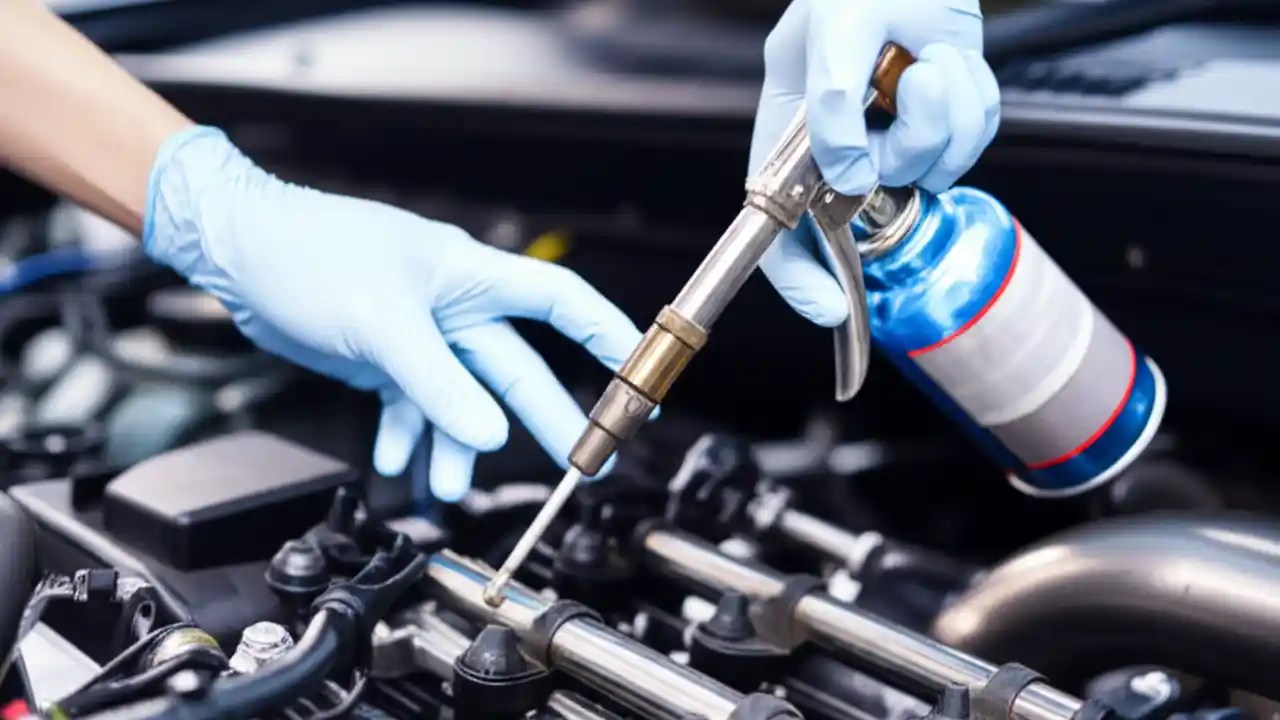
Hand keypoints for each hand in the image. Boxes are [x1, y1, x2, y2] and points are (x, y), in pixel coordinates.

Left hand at [144, 127, 642, 499]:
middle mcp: (453, 307)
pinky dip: (410, 437)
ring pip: (461, 400)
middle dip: (545, 417)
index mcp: (468, 277)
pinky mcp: (385, 358)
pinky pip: (413, 408)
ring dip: (459, 444)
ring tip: (452, 486)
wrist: (238, 254)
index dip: (604, 335)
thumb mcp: (381, 323)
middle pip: (516, 369)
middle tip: (579, 462)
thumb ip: (437, 384)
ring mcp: (421, 335)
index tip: (637, 372)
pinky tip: (401, 461)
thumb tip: (486, 433)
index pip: (558, 302)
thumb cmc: (307, 252)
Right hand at [751, 0, 999, 327]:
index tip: (829, 302)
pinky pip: (970, 141)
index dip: (798, 273)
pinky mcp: (940, 120)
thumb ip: (830, 105)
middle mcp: (842, 140)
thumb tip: (848, 174)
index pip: (781, 221)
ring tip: (925, 60)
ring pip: (933, 169)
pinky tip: (948, 59)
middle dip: (907, 151)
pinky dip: (972, 99)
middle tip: (905, 84)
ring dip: (945, 113)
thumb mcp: (832, 29)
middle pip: (873, 200)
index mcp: (793, 126)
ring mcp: (894, 133)